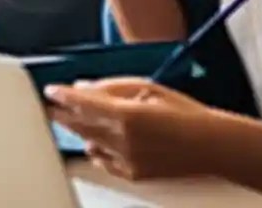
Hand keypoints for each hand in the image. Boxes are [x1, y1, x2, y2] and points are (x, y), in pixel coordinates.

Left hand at [45, 77, 216, 180]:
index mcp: (126, 114)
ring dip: (79, 131)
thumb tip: (84, 88)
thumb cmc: (185, 113)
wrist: (211, 146)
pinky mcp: (132, 174)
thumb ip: (112, 87)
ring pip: (88, 143)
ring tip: (74, 120)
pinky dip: (96, 149)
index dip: (61, 96)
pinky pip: (103, 161)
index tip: (50, 90)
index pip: (82, 103)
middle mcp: (123, 140)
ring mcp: (126, 159)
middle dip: (62, 114)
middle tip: (51, 106)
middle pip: (79, 125)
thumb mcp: (148, 88)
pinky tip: (95, 141)